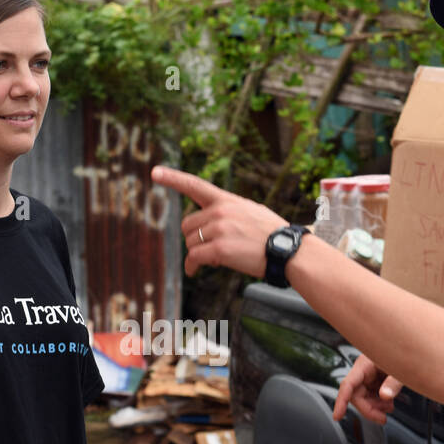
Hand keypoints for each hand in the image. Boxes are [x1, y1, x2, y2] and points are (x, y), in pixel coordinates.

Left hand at [151, 165, 289, 278]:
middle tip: (210, 248)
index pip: (195, 185)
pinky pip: (193, 258)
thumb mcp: (251, 212)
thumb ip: (229, 212)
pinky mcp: (219, 249)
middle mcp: (220, 211)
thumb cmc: (273, 235)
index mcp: (227, 200)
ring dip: (197, 253)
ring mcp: (219, 229)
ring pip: (190, 242)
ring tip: (218, 257)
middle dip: (195, 238)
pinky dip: (191, 266)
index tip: (154, 172)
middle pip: (187, 225)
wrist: (288, 250)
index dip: (173, 178)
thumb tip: (212, 221)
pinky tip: (195, 271)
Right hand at [333, 354, 401, 424]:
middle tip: (382, 418)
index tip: (338, 416)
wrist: (409, 353)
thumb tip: (384, 396)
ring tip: (389, 407)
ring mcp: (367, 377)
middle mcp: (363, 371)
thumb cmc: (405, 354)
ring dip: (375, 407)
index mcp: (364, 365)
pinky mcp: (373, 381)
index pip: (347, 385)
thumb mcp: (401, 370)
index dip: (341, 401)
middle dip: (369, 409)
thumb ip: (393, 383)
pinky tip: (388, 403)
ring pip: (363, 399)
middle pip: (356, 397)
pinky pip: (370, 396)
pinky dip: (379, 403)